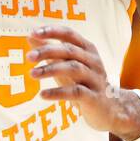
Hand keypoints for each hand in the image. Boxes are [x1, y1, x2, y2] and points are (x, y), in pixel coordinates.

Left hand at [26, 25, 139, 139]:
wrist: (111, 108)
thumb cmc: (84, 82)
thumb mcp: (68, 64)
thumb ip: (51, 51)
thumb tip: (30, 36)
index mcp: (87, 49)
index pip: (69, 34)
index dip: (52, 32)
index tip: (33, 33)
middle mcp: (93, 61)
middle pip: (69, 50)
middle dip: (47, 51)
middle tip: (29, 57)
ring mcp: (95, 79)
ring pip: (73, 68)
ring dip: (50, 70)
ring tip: (32, 74)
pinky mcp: (94, 97)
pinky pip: (75, 92)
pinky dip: (58, 92)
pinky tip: (42, 94)